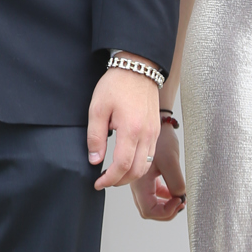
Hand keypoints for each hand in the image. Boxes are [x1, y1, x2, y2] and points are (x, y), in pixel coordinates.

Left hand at [87, 61, 159, 188]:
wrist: (139, 69)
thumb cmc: (117, 85)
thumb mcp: (98, 108)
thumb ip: (95, 137)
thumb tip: (95, 160)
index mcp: (131, 129)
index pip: (122, 165)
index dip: (109, 179)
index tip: (98, 183)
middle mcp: (147, 134)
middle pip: (136, 171)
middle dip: (119, 181)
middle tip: (104, 181)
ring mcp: (154, 133)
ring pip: (145, 166)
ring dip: (130, 175)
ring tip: (114, 174)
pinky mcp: (156, 131)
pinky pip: (150, 156)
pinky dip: (138, 165)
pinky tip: (126, 162)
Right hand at [131, 121, 186, 220]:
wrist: (159, 123)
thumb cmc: (162, 138)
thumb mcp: (171, 162)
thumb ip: (175, 183)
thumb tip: (179, 196)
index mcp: (139, 181)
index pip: (149, 210)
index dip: (164, 212)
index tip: (178, 201)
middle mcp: (138, 183)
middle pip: (149, 210)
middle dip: (166, 212)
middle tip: (180, 203)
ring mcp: (142, 181)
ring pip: (152, 203)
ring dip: (166, 204)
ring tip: (179, 198)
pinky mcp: (148, 176)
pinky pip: (155, 193)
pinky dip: (166, 196)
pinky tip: (175, 190)